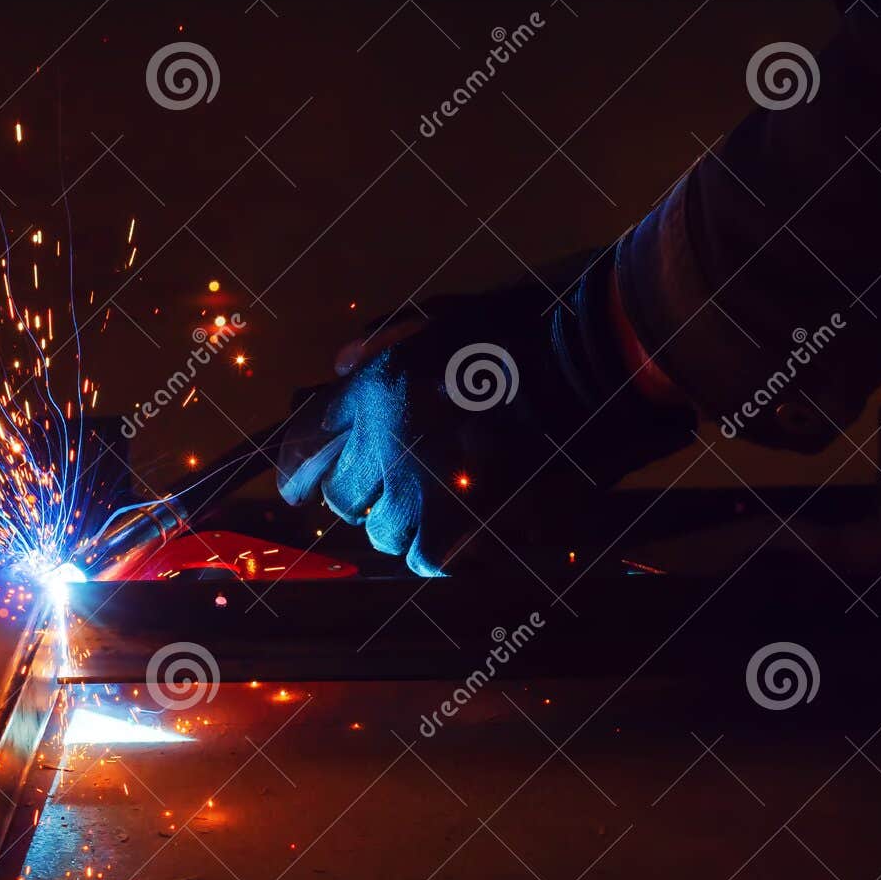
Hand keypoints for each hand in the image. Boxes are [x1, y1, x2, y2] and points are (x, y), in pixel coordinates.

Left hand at [276, 254, 696, 575]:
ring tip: (441, 507)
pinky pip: (425, 559)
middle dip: (364, 497)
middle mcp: (380, 442)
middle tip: (398, 488)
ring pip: (383, 533)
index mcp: (372, 389)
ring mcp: (415, 489)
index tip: (299, 487)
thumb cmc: (520, 339)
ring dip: (405, 525)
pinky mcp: (453, 527)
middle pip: (343, 498)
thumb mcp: (442, 320)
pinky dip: (441, 553)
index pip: (302, 442)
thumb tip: (337, 364)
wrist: (583, 375)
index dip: (297, 471)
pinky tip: (463, 536)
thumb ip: (382, 341)